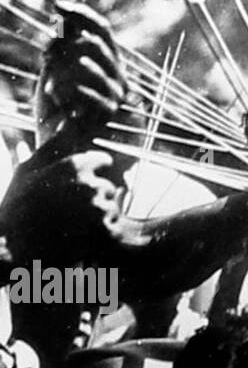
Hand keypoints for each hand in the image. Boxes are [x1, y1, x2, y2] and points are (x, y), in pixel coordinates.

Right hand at [0, 147, 123, 266]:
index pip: (103, 160)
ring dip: (99, 215)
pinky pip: (113, 227)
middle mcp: (89, 184)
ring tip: (72, 222)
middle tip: (70, 209)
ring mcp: (97, 209)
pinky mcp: (102, 232)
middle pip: (108, 186)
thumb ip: (53, 145)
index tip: (79, 183)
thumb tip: (68, 120)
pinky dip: (101, 233)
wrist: (14, 246)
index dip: (93, 171)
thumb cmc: (18, 206)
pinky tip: (79, 235)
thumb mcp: (29, 170)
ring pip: (112, 207)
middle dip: (95, 196)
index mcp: (74, 165)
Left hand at [36, 1, 125, 146]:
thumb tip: (59, 23)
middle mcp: (117, 76)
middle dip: (65, 45)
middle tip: (46, 58)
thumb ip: (58, 49)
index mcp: (107, 63)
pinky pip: (88, 90)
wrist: (64, 152)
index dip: (82, 14)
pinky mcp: (110, 113)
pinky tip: (56, 98)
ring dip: (61, 70)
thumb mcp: (52, 73)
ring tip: (50, 85)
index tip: (56, 5)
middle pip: (94, 43)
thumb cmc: (58, 113)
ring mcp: (116, 95)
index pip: (102, 29)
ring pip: (88, 63)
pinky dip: (66, 91)